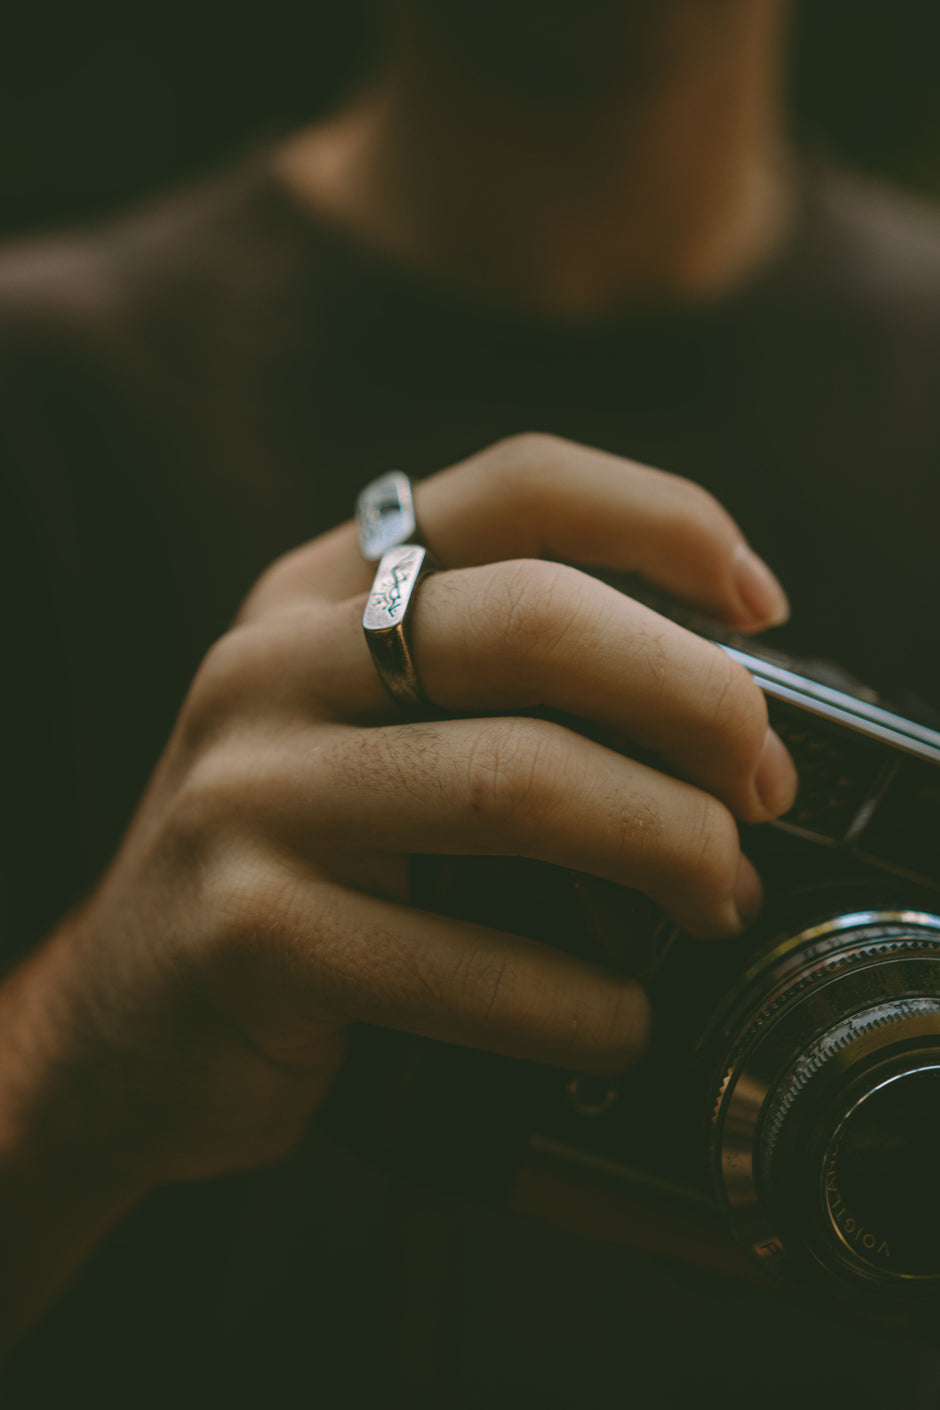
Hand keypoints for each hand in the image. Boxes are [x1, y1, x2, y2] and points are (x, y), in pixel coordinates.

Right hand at [1, 435, 795, 1196]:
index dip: (664, 519)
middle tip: (763, 786)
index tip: (759, 602)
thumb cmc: (297, 872)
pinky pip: (467, 962)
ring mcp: (248, 791)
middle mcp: (273, 664)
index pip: (515, 487)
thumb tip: (723, 702)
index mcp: (320, 593)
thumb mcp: (368, 736)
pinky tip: (618, 1021)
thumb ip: (497, 689)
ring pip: (517, 782)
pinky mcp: (248, 931)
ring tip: (718, 900)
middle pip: (537, 620)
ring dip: (666, 848)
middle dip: (697, 701)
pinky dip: (580, 1003)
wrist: (127, 1021)